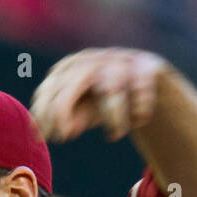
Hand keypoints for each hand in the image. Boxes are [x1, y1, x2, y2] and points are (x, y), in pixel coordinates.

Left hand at [30, 48, 170, 143]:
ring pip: (112, 87)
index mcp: (73, 67)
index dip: (46, 110)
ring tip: (116, 134)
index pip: (52, 85)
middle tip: (65, 136)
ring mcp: (122, 61)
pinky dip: (140, 109)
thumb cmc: (109, 100)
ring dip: (113, 116)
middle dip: (64, 107)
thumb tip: (57, 133)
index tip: (49, 136)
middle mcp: (95, 60)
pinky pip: (141, 90)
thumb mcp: (87, 111)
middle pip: (74, 80)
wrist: (150, 85)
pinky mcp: (148, 68)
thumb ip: (71, 118)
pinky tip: (139, 121)